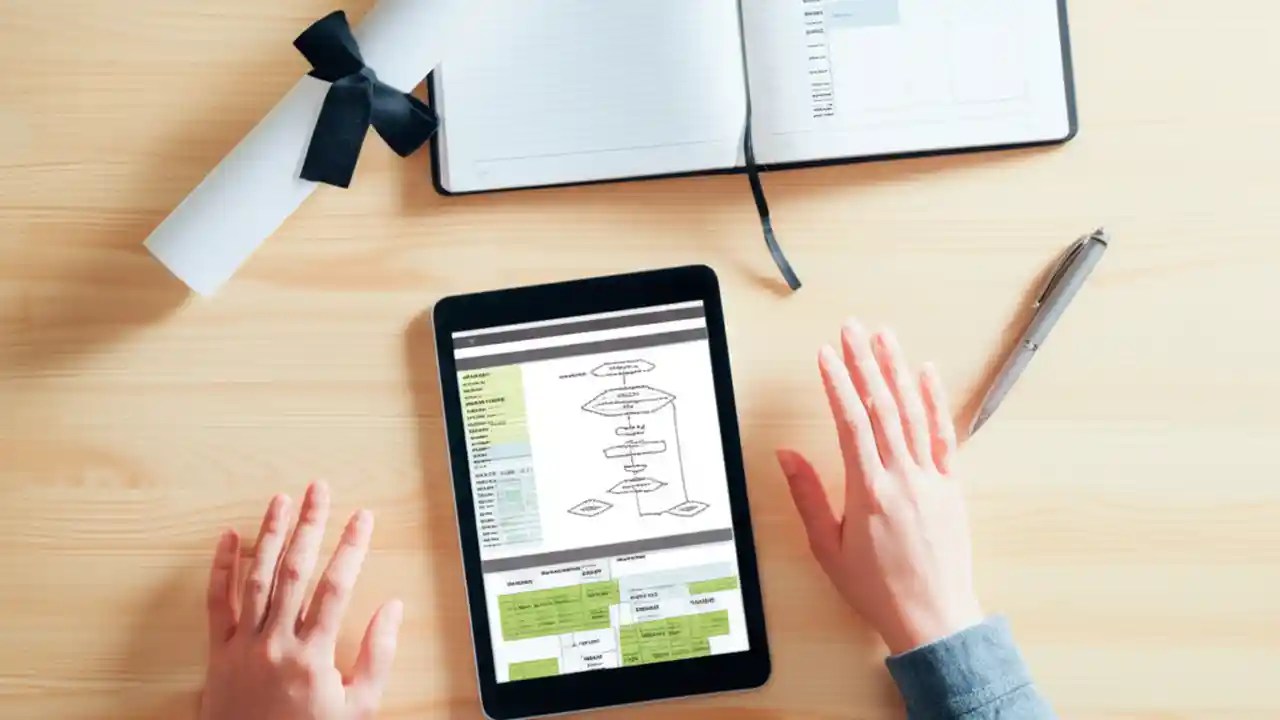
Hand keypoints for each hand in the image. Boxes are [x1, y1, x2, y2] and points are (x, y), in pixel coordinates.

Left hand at [200, 482, 402, 719]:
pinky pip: (216, 605)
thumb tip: (393, 609)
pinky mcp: (217, 655)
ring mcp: (242, 647)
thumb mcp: (359, 708)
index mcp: (313, 656)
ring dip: (268, 535)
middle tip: (318, 490)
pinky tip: (228, 540)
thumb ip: (378, 657)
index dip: (351, 547)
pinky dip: (220, 570)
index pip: (336, 587)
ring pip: (255, 578)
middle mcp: (275, 644)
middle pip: (294, 571)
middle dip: (309, 525)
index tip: (362, 519)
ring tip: (280, 501)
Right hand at [776, 320, 982, 655]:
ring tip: (884, 337)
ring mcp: (930, 479)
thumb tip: (788, 455)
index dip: (837, 384)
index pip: (850, 423)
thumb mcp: (828, 547)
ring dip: (897, 370)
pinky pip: (943, 436)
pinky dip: (935, 402)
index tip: (825, 355)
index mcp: (869, 491)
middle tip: (852, 329)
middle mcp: (902, 477)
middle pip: (881, 407)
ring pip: (912, 413)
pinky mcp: (951, 486)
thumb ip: (808, 496)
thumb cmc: (877, 588)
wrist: (933, 617)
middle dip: (864, 363)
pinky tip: (927, 373)